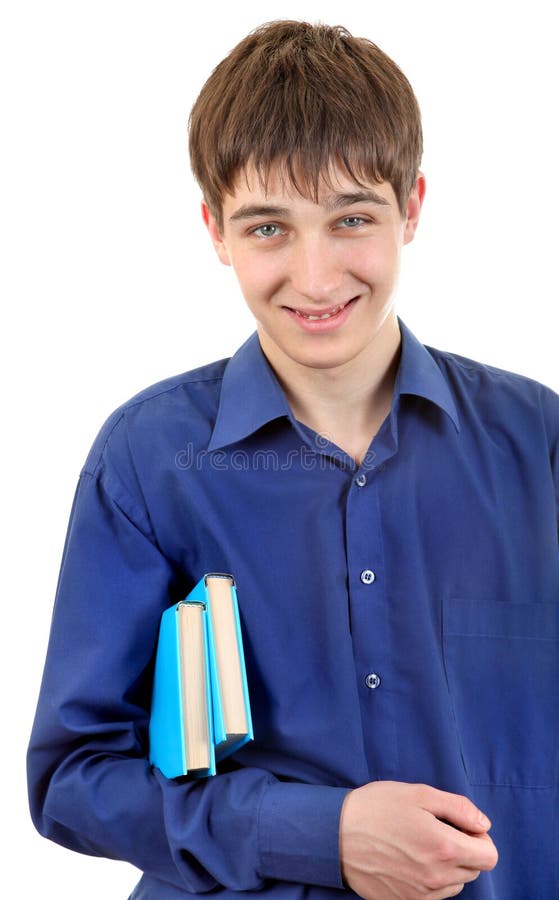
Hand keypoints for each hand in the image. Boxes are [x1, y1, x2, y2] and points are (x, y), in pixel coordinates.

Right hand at [339, 781, 497, 898]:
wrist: (336, 834)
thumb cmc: (377, 808)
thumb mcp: (419, 794)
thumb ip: (458, 807)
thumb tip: (483, 823)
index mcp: (444, 848)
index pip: (490, 856)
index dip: (480, 837)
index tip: (460, 825)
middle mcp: (437, 878)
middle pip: (474, 870)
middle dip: (464, 850)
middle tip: (437, 830)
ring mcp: (420, 895)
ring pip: (455, 884)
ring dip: (448, 866)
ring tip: (421, 844)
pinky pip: (433, 896)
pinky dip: (431, 879)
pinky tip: (410, 859)